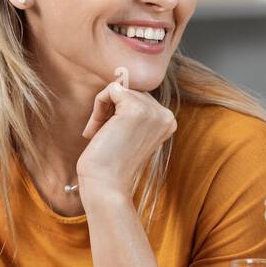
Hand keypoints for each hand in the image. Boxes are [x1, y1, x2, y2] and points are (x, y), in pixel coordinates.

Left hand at [76, 78, 176, 200]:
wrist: (106, 184)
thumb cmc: (112, 161)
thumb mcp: (131, 132)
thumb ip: (133, 110)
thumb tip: (120, 82)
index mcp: (168, 121)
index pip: (140, 97)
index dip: (120, 112)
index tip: (112, 135)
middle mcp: (166, 115)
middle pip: (131, 91)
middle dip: (111, 109)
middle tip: (103, 135)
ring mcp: (153, 111)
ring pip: (120, 89)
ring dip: (103, 110)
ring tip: (99, 134)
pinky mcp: (135, 109)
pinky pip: (111, 89)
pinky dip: (98, 105)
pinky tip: (96, 128)